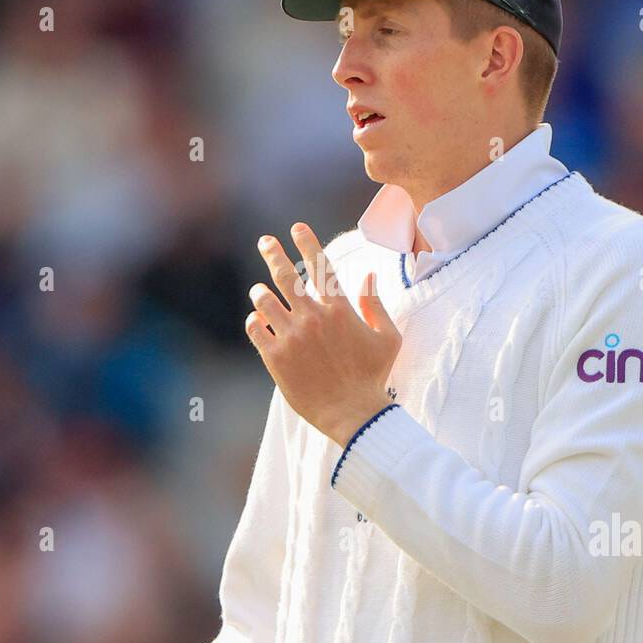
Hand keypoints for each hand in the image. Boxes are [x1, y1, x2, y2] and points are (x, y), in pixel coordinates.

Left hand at [245, 223, 401, 446]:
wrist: (352, 414)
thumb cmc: (373, 377)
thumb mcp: (388, 339)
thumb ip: (376, 304)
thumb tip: (368, 275)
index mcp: (340, 310)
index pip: (320, 266)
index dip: (307, 242)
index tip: (296, 228)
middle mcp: (313, 318)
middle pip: (285, 275)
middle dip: (272, 252)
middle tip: (265, 241)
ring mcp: (292, 337)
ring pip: (265, 300)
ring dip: (261, 292)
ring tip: (261, 292)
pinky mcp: (275, 357)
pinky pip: (255, 328)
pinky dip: (254, 320)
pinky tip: (258, 320)